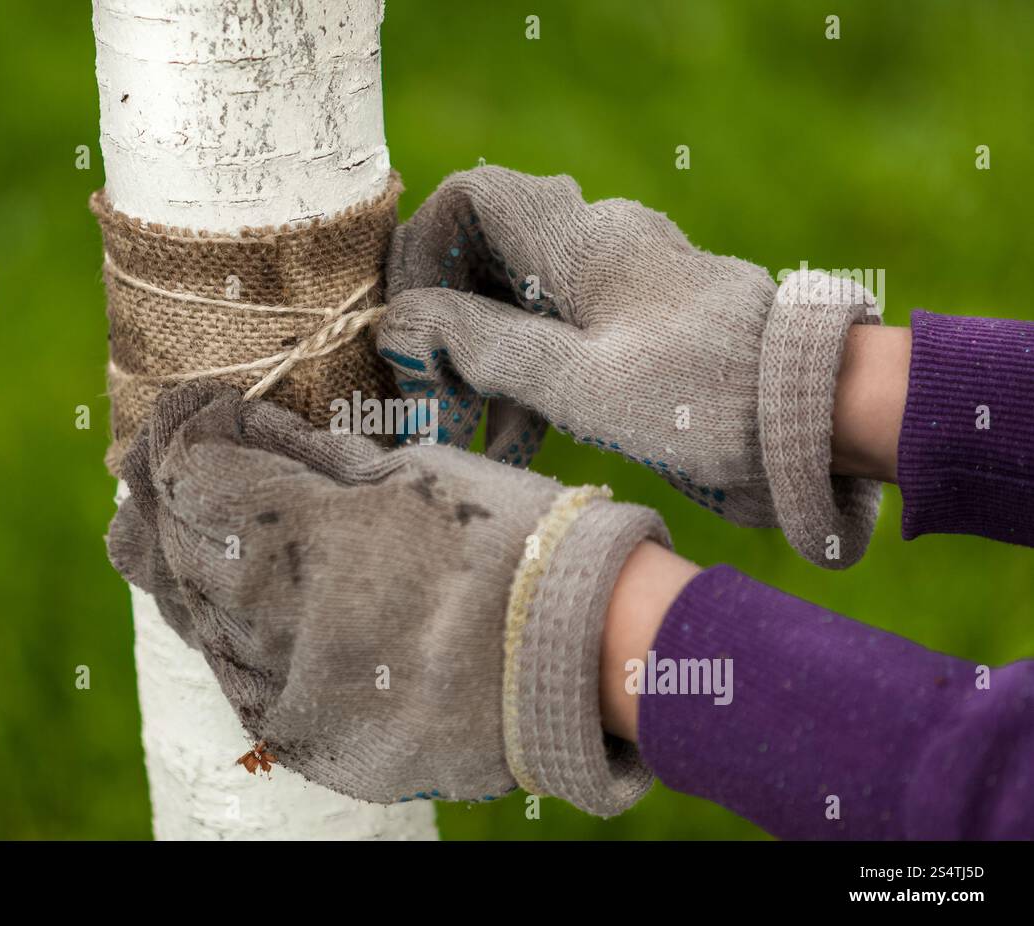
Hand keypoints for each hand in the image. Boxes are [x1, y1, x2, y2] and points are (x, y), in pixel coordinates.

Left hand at [106, 381, 666, 815]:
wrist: (586, 663)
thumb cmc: (513, 544)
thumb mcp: (415, 475)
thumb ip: (312, 461)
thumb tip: (234, 431)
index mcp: (319, 535)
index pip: (205, 475)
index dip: (184, 433)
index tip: (186, 409)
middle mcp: (290, 620)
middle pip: (185, 549)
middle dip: (159, 499)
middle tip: (140, 469)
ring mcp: (298, 690)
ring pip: (199, 622)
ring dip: (172, 573)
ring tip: (149, 534)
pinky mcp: (315, 741)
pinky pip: (237, 687)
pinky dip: (214, 643)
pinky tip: (204, 614)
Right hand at [380, 166, 881, 566]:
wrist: (817, 421)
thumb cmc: (705, 400)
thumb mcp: (579, 381)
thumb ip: (485, 345)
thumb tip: (401, 320)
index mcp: (584, 239)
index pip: (472, 196)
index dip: (423, 249)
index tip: (410, 322)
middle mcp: (599, 245)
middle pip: (488, 255)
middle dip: (448, 322)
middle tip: (433, 393)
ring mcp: (621, 283)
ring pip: (520, 301)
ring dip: (485, 360)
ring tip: (472, 433)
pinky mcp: (638, 324)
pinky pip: (560, 333)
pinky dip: (527, 376)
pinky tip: (517, 437)